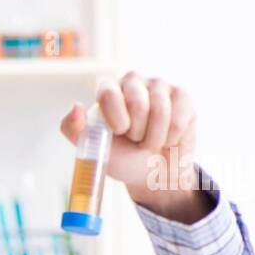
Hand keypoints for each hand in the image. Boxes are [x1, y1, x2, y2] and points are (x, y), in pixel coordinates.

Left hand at [59, 71, 210, 222]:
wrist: (151, 173)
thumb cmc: (120, 157)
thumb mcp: (91, 147)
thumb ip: (73, 128)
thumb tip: (76, 106)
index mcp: (107, 90)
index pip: (109, 93)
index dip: (116, 118)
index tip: (118, 132)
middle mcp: (132, 81)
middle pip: (137, 102)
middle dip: (137, 132)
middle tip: (135, 139)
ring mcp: (158, 85)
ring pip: (160, 110)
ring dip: (154, 137)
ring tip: (150, 140)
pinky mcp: (181, 95)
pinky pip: (179, 117)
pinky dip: (172, 137)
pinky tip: (168, 138)